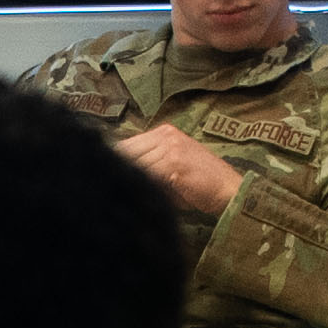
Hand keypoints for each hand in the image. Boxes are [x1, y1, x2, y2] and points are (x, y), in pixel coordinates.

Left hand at [114, 122, 242, 216]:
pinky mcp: (174, 164)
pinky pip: (148, 176)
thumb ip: (148, 165)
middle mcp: (166, 135)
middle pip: (127, 152)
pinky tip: (140, 195)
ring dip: (131, 181)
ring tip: (123, 194)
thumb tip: (115, 174)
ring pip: (136, 165)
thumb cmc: (197, 184)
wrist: (227, 189)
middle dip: (117, 170)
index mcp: (164, 132)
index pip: (127, 144)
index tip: (100, 174)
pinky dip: (143, 187)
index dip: (112, 161)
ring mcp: (170, 148)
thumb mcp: (171, 167)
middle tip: (105, 187)